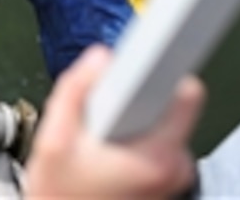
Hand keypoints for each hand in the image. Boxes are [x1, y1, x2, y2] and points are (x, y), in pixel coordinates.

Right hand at [24, 45, 204, 198]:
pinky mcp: (168, 179)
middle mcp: (175, 166)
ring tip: (97, 142)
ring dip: (130, 118)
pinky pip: (157, 137)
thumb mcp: (53, 140)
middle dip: (132, 97)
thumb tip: (98, 58)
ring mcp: (173, 174)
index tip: (151, 54)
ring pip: (160, 118)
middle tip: (97, 117)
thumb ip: (75, 90)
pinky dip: (132, 136)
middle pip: (167, 100)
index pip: (186, 91)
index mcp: (157, 155)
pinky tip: (104, 154)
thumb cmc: (62, 198)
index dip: (159, 68)